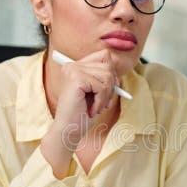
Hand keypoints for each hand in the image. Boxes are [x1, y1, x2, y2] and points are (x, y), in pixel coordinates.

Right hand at [41, 49, 117, 177]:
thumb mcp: (97, 92)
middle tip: (103, 102)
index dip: (112, 73)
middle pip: (107, 65)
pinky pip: (101, 86)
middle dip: (111, 86)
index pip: (104, 56)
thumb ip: (104, 77)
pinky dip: (101, 101)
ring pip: (106, 75)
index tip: (110, 89)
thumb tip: (117, 69)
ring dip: (106, 95)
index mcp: (76, 66)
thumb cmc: (83, 114)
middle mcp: (72, 65)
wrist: (69, 130)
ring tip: (97, 107)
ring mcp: (73, 71)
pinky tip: (92, 110)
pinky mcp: (76, 79)